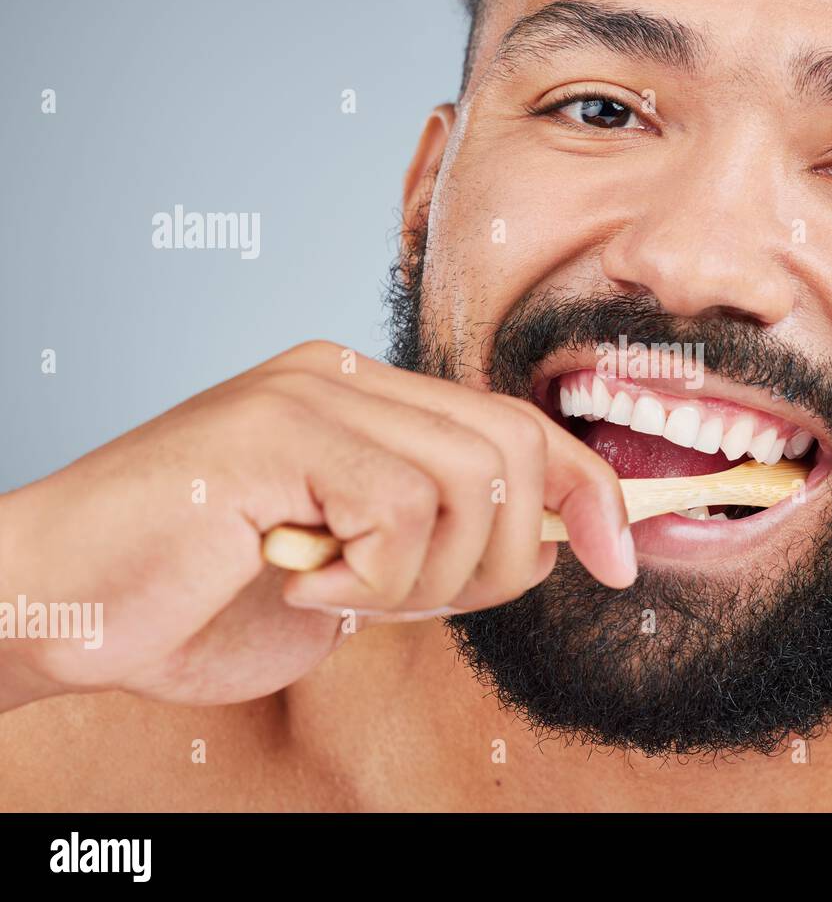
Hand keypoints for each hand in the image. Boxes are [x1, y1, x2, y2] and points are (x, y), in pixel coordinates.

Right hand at [0, 341, 633, 709]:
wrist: (60, 605)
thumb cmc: (200, 598)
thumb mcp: (355, 574)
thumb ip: (439, 541)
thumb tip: (555, 539)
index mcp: (367, 402)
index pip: (518, 424)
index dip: (588, 489)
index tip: (619, 556)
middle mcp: (347, 379)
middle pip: (516, 448)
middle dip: (501, 557)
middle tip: (408, 601)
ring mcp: (311, 394)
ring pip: (473, 482)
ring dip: (426, 578)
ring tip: (337, 589)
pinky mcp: (279, 429)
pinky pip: (404, 509)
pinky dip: (374, 578)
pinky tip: (301, 580)